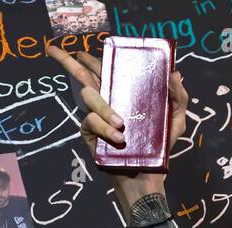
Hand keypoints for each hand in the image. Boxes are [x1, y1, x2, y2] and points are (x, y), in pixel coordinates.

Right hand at [47, 46, 189, 193]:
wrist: (148, 173)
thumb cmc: (160, 146)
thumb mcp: (176, 120)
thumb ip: (178, 96)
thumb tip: (174, 73)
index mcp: (123, 93)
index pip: (104, 70)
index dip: (91, 58)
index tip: (80, 50)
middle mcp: (106, 101)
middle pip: (83, 75)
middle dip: (67, 61)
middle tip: (53, 50)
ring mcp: (95, 116)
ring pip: (89, 94)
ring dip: (104, 107)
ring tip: (122, 124)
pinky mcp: (89, 132)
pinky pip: (91, 120)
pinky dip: (105, 127)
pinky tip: (118, 138)